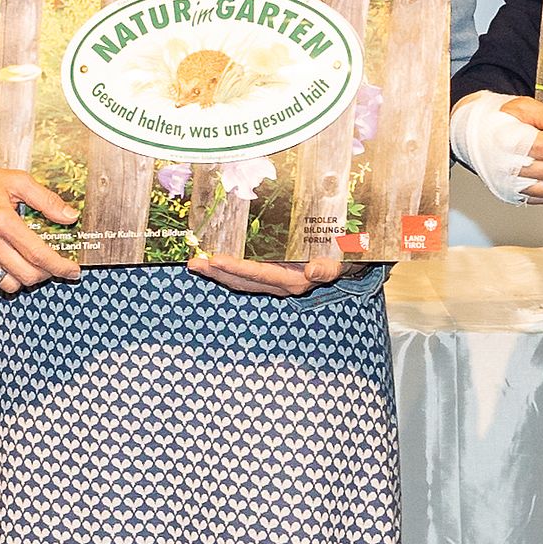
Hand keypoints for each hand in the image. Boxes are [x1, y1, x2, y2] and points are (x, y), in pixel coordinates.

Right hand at [0, 154, 82, 295]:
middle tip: (50, 265)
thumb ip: (46, 200)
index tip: (73, 271)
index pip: (38, 254)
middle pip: (27, 275)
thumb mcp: (17, 180)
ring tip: (27, 264)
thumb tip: (70, 216)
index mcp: (3, 220)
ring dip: (24, 279)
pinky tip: (5, 267)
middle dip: (46, 274)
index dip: (60, 266)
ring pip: (9, 285)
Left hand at [190, 249, 342, 296]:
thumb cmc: (344, 258)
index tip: (216, 259)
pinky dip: (227, 270)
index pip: (260, 274)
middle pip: (243, 282)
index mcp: (294, 281)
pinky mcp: (272, 276)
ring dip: (217, 273)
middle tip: (194, 263)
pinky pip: (245, 276)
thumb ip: (328, 268)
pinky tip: (212, 263)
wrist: (348, 263)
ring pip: (240, 281)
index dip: (237, 268)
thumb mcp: (341, 262)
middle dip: (217, 273)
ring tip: (196, 263)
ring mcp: (275, 282)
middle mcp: (281, 285)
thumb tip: (313, 270)